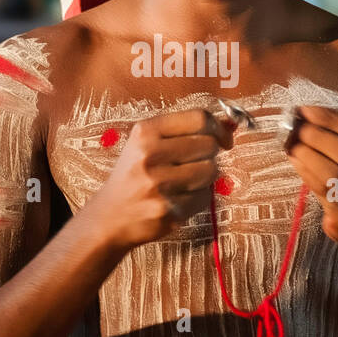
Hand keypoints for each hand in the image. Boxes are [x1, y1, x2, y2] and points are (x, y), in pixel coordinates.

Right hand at [86, 107, 235, 247]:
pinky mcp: (169, 211)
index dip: (218, 127)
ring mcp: (159, 185)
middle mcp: (150, 156)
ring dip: (205, 176)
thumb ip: (181, 131)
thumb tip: (229, 126)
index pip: (198, 118)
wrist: (108, 218)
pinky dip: (198, 197)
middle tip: (193, 162)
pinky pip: (205, 196)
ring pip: (211, 171)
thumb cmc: (132, 176)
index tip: (223, 138)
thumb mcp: (144, 144)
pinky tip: (179, 197)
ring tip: (185, 181)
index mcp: (144, 133)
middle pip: (209, 145)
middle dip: (209, 154)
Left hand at [285, 105, 337, 251]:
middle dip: (316, 136)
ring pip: (334, 175)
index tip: (305, 110)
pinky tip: (297, 164)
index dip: (328, 117)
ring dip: (308, 156)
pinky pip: (324, 194)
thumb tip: (309, 120)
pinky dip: (307, 175)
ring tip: (292, 145)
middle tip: (295, 128)